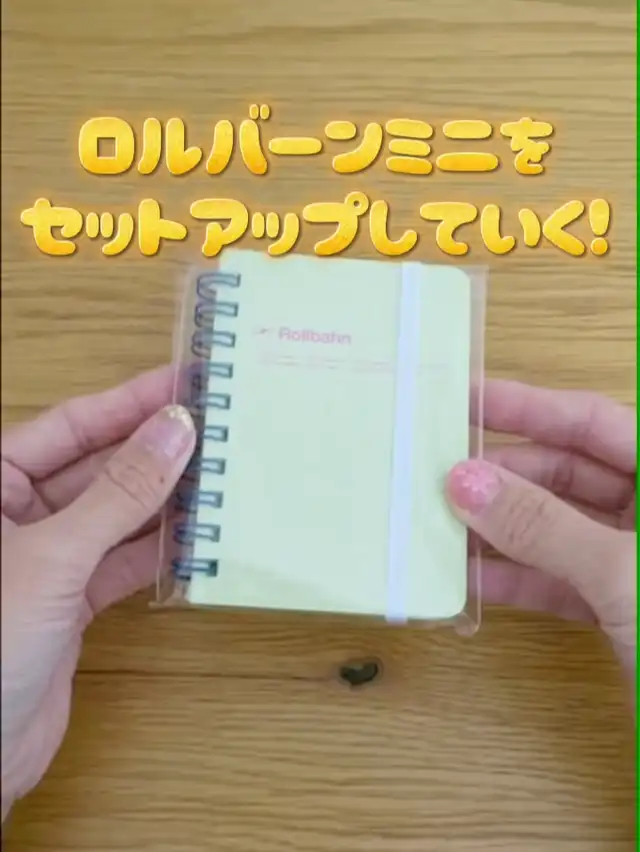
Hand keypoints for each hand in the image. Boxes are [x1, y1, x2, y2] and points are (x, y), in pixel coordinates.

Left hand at [1, 367, 195, 820]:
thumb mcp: (53, 556)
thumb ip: (119, 494)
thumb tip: (175, 431)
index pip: (71, 425)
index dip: (129, 402)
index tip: (184, 384)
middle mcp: (17, 514)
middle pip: (98, 466)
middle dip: (155, 450)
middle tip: (217, 428)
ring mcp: (47, 558)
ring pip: (116, 514)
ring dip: (165, 500)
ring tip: (219, 476)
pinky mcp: (69, 601)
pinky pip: (122, 562)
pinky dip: (159, 552)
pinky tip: (198, 537)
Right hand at [446, 379, 635, 686]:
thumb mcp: (625, 575)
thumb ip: (542, 526)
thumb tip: (462, 480)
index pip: (594, 422)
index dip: (526, 406)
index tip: (462, 398)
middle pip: (568, 475)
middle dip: (503, 477)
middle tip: (437, 476)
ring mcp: (638, 562)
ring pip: (558, 529)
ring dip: (500, 532)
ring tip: (438, 525)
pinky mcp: (622, 608)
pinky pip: (561, 580)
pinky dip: (518, 580)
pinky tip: (468, 580)